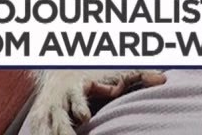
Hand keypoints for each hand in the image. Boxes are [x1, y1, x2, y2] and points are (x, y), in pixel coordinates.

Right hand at [28, 69, 166, 134]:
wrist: (60, 72)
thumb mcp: (115, 74)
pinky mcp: (38, 122)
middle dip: (63, 131)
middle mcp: (58, 101)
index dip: (79, 107)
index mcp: (76, 88)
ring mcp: (46, 112)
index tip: (85, 117)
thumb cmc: (94, 77)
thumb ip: (137, 75)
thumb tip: (163, 79)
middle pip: (58, 119)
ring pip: (44, 130)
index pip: (76, 99)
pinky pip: (38, 134)